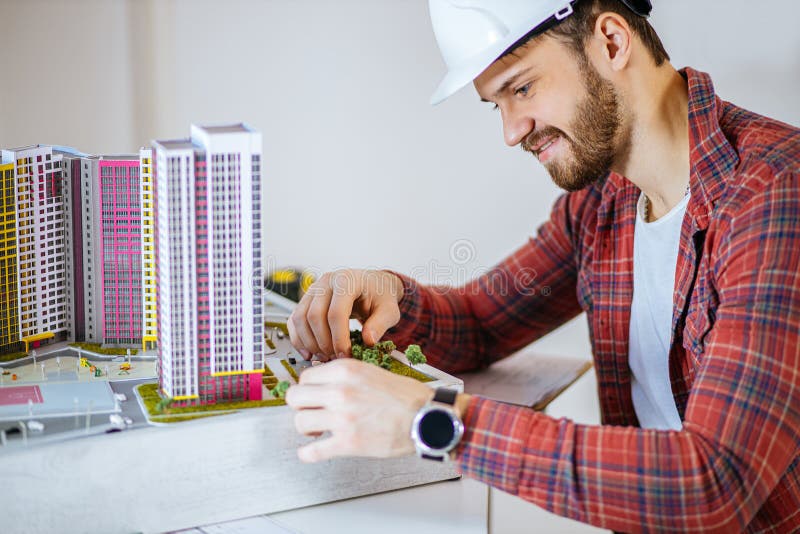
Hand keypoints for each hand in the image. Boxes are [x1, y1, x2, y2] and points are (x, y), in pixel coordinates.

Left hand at [285, 358, 433, 462]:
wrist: (426, 417)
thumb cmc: (407, 397)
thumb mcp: (372, 372)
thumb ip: (345, 376)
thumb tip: (325, 385)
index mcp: (346, 371)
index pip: (306, 377)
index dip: (307, 387)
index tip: (312, 395)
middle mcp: (340, 392)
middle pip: (295, 397)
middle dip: (300, 405)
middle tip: (310, 410)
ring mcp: (342, 418)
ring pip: (299, 422)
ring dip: (305, 428)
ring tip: (316, 430)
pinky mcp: (348, 443)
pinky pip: (312, 451)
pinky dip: (308, 453)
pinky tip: (310, 451)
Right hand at [287, 269, 403, 359]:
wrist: (372, 285)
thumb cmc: (379, 296)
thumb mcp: (388, 309)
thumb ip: (380, 324)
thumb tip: (368, 341)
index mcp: (347, 281)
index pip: (336, 312)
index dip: (339, 338)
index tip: (346, 354)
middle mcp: (326, 282)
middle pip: (314, 316)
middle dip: (323, 342)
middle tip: (335, 358)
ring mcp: (313, 290)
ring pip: (300, 319)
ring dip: (310, 343)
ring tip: (325, 357)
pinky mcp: (306, 300)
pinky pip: (294, 320)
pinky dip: (298, 339)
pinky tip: (310, 353)